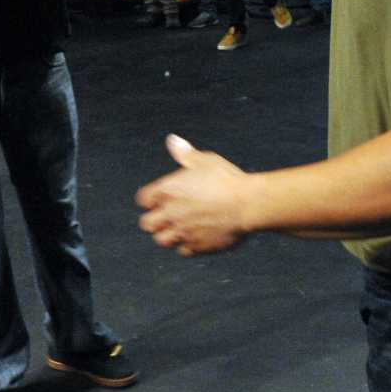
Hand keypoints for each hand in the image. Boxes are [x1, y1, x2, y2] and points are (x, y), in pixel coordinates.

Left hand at [136, 134, 250, 255]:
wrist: (247, 204)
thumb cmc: (227, 179)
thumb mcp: (205, 160)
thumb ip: (185, 154)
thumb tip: (172, 140)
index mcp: (167, 191)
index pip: (143, 200)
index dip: (151, 199)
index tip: (161, 197)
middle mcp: (170, 213)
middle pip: (146, 224)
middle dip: (155, 220)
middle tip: (169, 215)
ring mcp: (182, 232)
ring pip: (161, 240)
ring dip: (169, 234)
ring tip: (181, 227)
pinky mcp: (196, 246)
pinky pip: (183, 251)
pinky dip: (187, 245)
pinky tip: (197, 235)